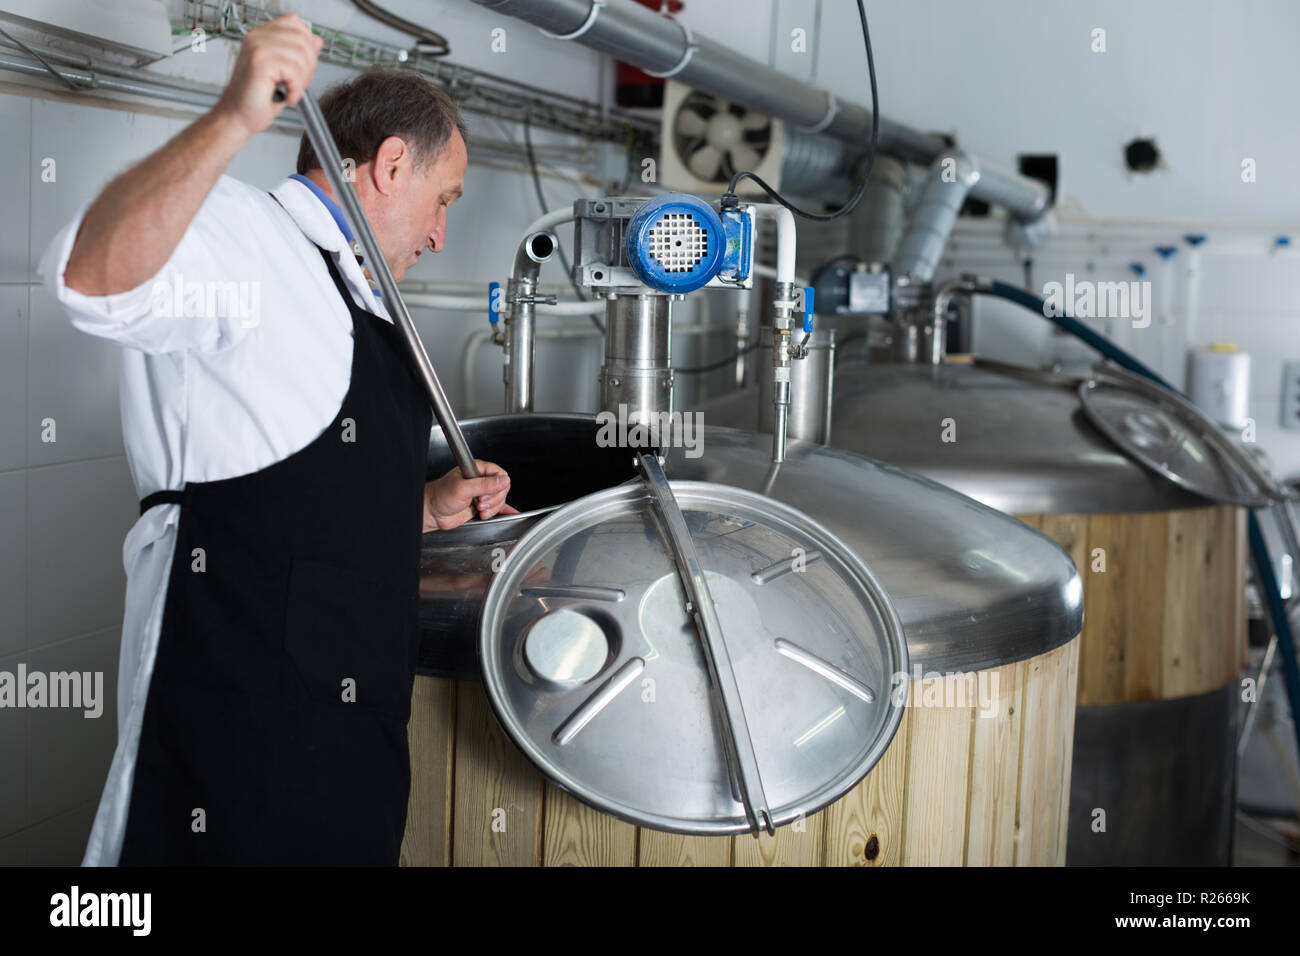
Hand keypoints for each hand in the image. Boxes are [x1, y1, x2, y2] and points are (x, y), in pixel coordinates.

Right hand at [214, 14, 321, 136]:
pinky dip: (296, 89)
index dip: (307, 45)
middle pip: (303, 39)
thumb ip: (300, 53)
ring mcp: (257, 47)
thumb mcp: (286, 72)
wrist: (238, 116)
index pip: (296, 23)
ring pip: (301, 56)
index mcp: (262, 35)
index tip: (302, 66)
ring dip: (302, 80)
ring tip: (290, 90)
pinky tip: (286, 96)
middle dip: (309, 66)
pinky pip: (294, 70)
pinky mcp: (260, 62)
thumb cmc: (259, 98)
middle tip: (297, 83)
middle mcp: (257, 36)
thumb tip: (317, 40)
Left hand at [423, 460, 518, 531]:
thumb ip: (483, 485)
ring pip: (499, 500)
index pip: (499, 473)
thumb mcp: (462, 488)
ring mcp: (481, 493)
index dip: (496, 486)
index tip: (485, 495)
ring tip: (479, 510)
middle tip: (480, 504)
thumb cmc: (440, 496)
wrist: (432, 513)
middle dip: (493, 500)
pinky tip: (510, 512)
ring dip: (492, 508)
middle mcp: (480, 480)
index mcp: (476, 469)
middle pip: (502, 488)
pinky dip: (502, 510)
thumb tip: (502, 480)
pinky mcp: (480, 505)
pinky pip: (496, 507)